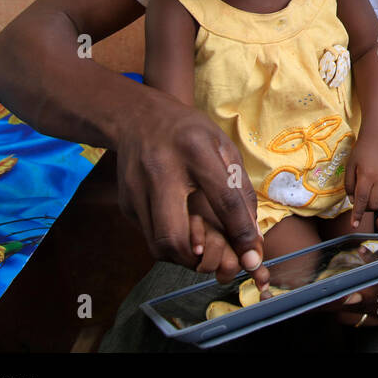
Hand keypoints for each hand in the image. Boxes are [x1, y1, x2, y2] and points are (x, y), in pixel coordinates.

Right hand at [112, 100, 264, 280]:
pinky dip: (169, 244)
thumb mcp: (223, 147)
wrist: (139, 118)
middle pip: (174, 234)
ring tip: (201, 249)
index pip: (223, 200)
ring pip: (158, 244)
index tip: (252, 257)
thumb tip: (252, 236)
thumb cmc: (190, 132)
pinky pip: (148, 237)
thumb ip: (240, 190)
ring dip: (183, 257)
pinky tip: (182, 232)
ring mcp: (137, 189)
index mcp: (195, 150)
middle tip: (214, 260)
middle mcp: (161, 171)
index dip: (240, 232)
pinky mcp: (125, 203)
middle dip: (197, 259)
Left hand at [345, 139, 377, 228]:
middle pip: (373, 205)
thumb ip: (349, 186)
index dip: (357, 214)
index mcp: (367, 176)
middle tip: (360, 199)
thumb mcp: (349, 167)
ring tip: (369, 195)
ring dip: (374, 204)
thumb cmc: (360, 153)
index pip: (361, 200)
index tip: (354, 225)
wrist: (377, 141)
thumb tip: (354, 202)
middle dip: (365, 207)